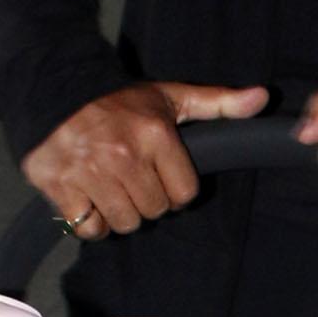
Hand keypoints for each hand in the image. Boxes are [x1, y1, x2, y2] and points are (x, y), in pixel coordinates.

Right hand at [21, 79, 267, 238]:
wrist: (55, 90)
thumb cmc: (118, 100)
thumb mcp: (171, 97)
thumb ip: (219, 103)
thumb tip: (262, 98)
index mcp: (155, 135)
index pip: (184, 194)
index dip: (175, 190)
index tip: (160, 176)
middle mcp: (123, 155)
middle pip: (154, 211)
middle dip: (147, 201)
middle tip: (133, 180)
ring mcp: (90, 172)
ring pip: (124, 222)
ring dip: (120, 213)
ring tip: (112, 188)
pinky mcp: (60, 185)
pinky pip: (89, 227)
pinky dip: (91, 221)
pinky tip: (90, 198)